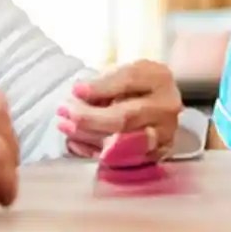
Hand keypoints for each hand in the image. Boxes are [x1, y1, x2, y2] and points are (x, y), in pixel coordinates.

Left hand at [57, 60, 182, 160]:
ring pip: (122, 142)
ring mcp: (163, 135)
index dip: (100, 86)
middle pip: (125, 117)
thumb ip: (104, 81)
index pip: (129, 80)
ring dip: (88, 135)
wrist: (157, 105)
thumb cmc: (134, 86)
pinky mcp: (154, 156)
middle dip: (90, 117)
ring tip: (65, 126)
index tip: (76, 90)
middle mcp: (166, 107)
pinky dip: (94, 152)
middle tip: (65, 111)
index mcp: (158, 78)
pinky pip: (121, 160)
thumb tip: (78, 96)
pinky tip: (75, 143)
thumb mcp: (122, 72)